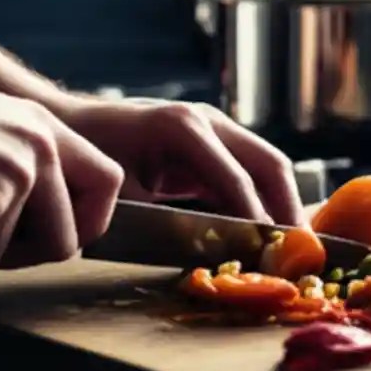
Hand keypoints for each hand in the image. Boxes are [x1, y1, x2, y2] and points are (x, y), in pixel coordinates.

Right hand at [0, 58, 124, 269]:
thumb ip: (23, 162)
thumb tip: (42, 222)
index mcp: (46, 128)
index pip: (108, 182)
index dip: (88, 223)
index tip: (59, 237)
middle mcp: (41, 150)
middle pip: (64, 242)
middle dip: (18, 256)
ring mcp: (18, 178)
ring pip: (1, 258)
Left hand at [54, 100, 302, 225]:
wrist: (70, 127)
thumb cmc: (89, 159)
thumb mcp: (123, 194)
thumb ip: (166, 218)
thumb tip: (214, 248)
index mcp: (183, 128)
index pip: (236, 177)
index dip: (257, 216)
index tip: (273, 249)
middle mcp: (207, 120)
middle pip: (268, 163)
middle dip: (287, 205)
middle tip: (300, 248)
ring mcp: (214, 127)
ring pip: (266, 165)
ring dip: (280, 202)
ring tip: (292, 243)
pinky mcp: (213, 142)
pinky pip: (250, 170)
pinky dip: (262, 198)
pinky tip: (266, 229)